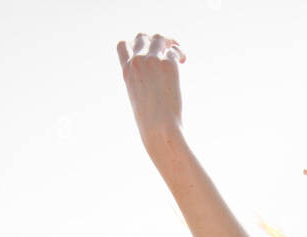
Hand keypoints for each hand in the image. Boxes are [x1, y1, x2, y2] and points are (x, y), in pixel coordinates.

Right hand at [116, 32, 186, 155]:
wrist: (160, 130)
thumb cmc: (150, 124)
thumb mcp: (138, 101)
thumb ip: (141, 84)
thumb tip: (151, 82)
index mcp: (127, 72)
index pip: (122, 45)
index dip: (134, 44)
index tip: (145, 51)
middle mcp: (137, 62)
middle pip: (142, 37)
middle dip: (153, 41)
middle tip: (165, 49)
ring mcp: (152, 61)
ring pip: (159, 38)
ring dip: (168, 42)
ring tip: (177, 52)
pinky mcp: (168, 64)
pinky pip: (174, 51)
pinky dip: (179, 53)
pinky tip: (183, 61)